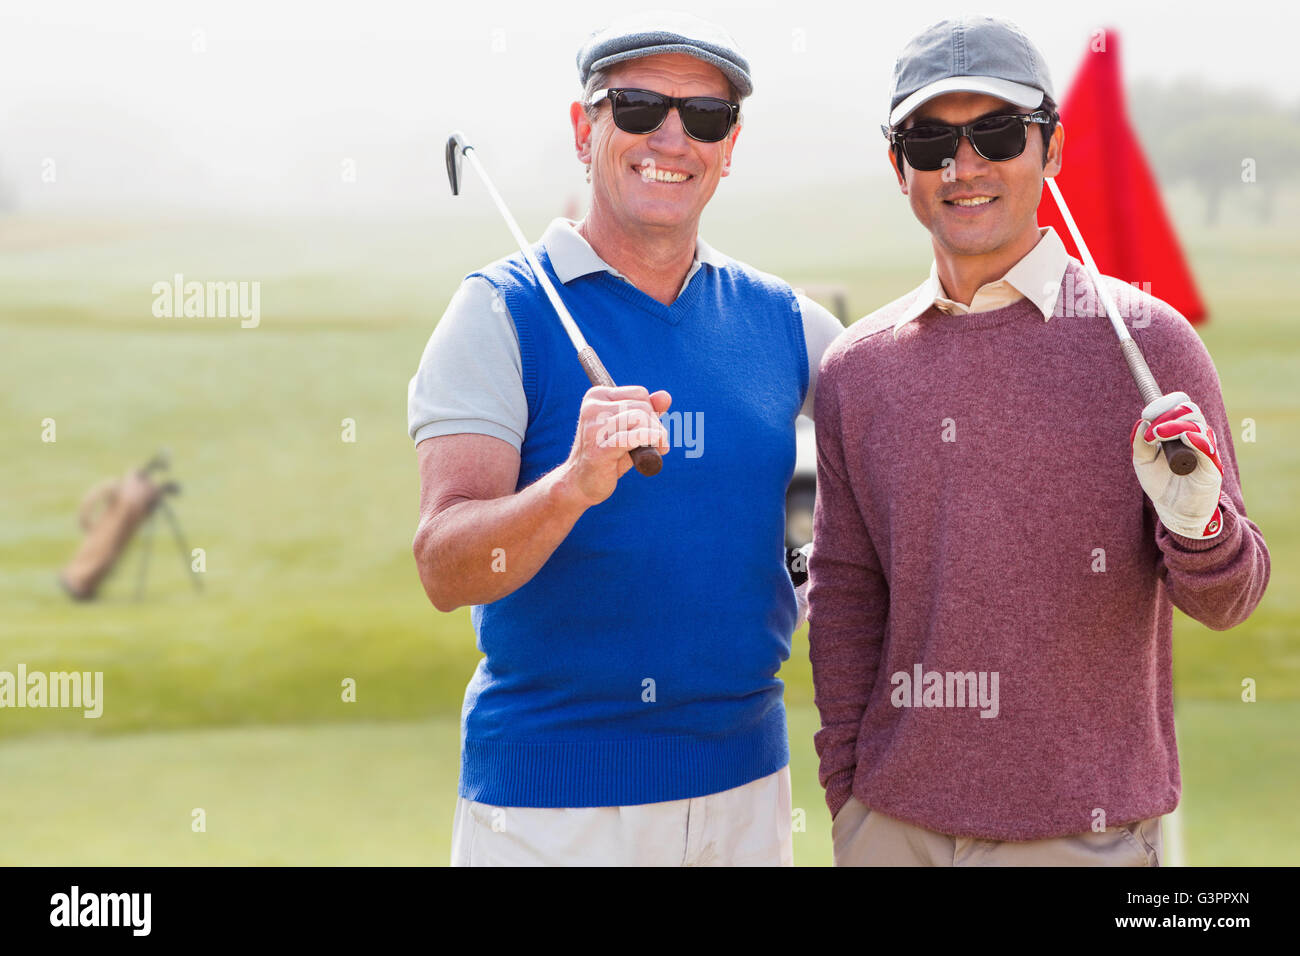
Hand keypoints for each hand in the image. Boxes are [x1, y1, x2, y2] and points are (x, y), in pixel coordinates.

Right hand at [558, 385, 670, 506]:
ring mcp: (594, 428)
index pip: (639, 394)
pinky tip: (656, 450)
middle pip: (641, 407)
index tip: (653, 431)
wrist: (581, 483)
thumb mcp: (629, 429)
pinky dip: (649, 439)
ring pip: (639, 419)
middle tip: (659, 444)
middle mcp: (592, 408)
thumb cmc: (608, 456)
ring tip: (658, 449)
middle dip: (656, 426)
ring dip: (656, 435)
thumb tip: (665, 396)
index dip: (652, 412)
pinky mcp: (599, 449)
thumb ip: (646, 412)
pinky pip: (632, 437)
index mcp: (596, 397)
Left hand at [1131, 391, 1223, 538]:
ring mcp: (1205, 450)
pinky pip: (1207, 448)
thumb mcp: (1143, 461)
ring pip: (1198, 425)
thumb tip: (1142, 422)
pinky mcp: (1212, 466)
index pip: (1179, 406)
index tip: (1146, 413)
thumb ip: (1140, 442)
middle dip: (1168, 413)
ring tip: (1157, 435)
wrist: (1174, 510)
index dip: (1165, 404)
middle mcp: (1195, 436)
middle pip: (1190, 410)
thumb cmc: (1160, 482)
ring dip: (1175, 425)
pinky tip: (1186, 437)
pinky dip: (1197, 439)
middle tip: (1151, 428)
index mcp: (1180, 431)